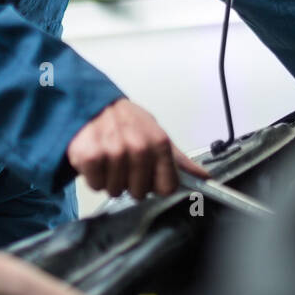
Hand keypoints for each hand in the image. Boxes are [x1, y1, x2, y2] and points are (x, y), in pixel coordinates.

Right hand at [66, 99, 207, 199]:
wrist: (92, 102)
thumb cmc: (125, 119)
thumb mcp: (155, 133)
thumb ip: (178, 159)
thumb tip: (204, 177)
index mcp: (159, 143)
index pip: (167, 187)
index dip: (156, 185)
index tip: (148, 176)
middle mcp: (138, 147)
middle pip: (140, 192)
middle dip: (130, 182)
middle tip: (123, 162)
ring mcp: (114, 152)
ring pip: (116, 190)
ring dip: (110, 179)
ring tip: (108, 158)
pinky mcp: (90, 156)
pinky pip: (96, 185)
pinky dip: (93, 177)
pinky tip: (96, 160)